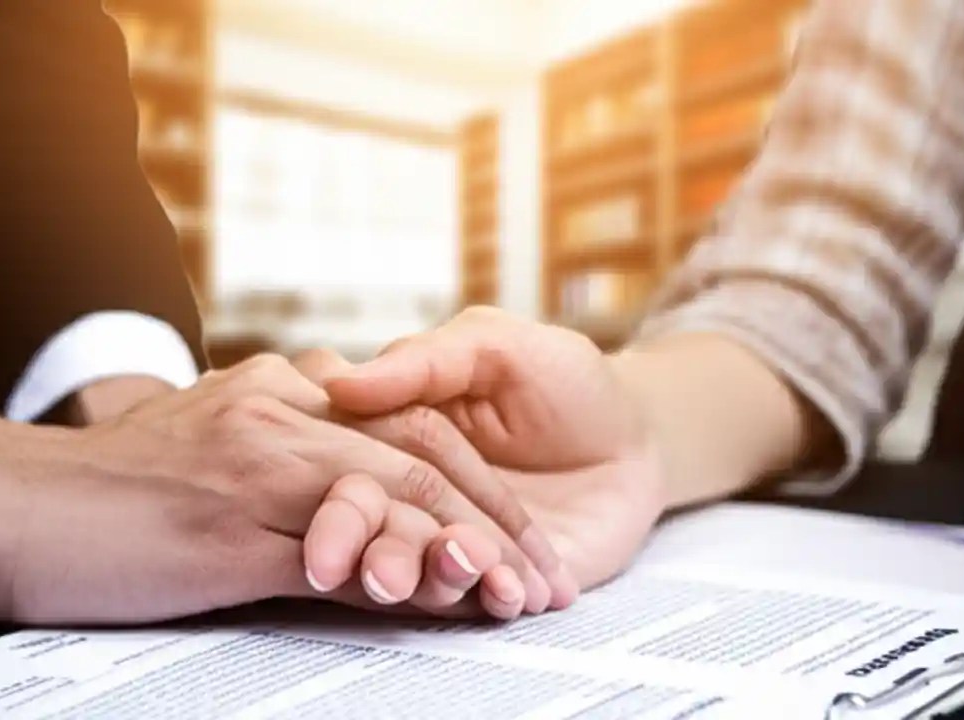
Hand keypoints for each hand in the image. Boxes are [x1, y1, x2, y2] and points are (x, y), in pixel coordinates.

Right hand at [0, 358, 540, 622]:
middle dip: (492, 511)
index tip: (508, 525)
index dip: (467, 474)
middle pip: (420, 451)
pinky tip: (444, 602)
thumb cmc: (99, 492)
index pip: (401, 421)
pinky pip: (342, 549)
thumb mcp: (201, 451)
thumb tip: (337, 500)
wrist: (2, 502)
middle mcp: (276, 411)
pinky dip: (403, 573)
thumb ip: (273, 458)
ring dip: (465, 544)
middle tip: (538, 567)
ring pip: (395, 493)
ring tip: (515, 590)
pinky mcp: (232, 529)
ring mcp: (257, 465)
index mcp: (273, 388)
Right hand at [324, 307, 668, 590]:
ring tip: (468, 563)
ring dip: (436, 580)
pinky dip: (495, 597)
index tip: (325, 544)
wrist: (639, 436)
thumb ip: (423, 362)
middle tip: (383, 578)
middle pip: (375, 538)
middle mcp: (412, 499)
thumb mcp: (494, 348)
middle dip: (375, 560)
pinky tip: (513, 592)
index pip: (346, 479)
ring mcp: (456, 544)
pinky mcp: (502, 580)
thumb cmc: (563, 380)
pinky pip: (486, 599)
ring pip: (425, 574)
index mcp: (390, 438)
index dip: (336, 512)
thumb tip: (337, 382)